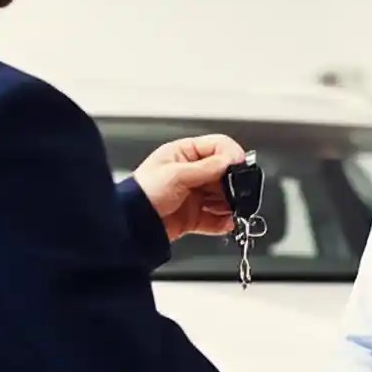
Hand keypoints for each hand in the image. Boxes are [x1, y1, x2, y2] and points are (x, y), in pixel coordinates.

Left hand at [131, 134, 245, 240]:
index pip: (217, 147)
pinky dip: (225, 222)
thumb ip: (207, 168)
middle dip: (233, 183)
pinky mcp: (195, 216)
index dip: (232, 155)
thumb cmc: (142, 193)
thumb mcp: (176, 174)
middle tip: (237, 191)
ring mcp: (194, 195)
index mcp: (184, 154)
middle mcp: (191, 173)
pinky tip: (228, 222)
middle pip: (224, 173)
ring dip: (231, 203)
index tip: (240, 167)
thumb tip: (231, 161)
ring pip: (224, 197)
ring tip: (234, 208)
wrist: (131, 225)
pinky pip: (218, 218)